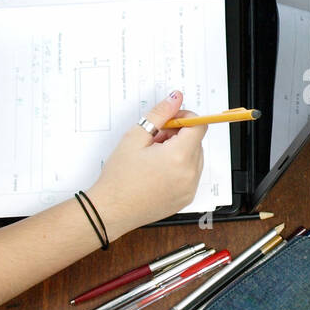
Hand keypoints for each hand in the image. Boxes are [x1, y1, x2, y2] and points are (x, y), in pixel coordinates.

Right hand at [87, 90, 206, 233]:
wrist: (110, 211)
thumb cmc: (118, 178)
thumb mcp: (135, 137)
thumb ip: (159, 114)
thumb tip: (175, 98)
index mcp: (179, 157)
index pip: (198, 125)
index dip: (184, 118)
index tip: (169, 121)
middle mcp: (190, 174)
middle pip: (196, 141)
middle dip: (178, 135)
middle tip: (153, 140)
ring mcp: (190, 188)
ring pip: (195, 157)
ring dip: (179, 151)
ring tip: (153, 157)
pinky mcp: (186, 198)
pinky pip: (191, 174)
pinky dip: (179, 168)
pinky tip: (157, 171)